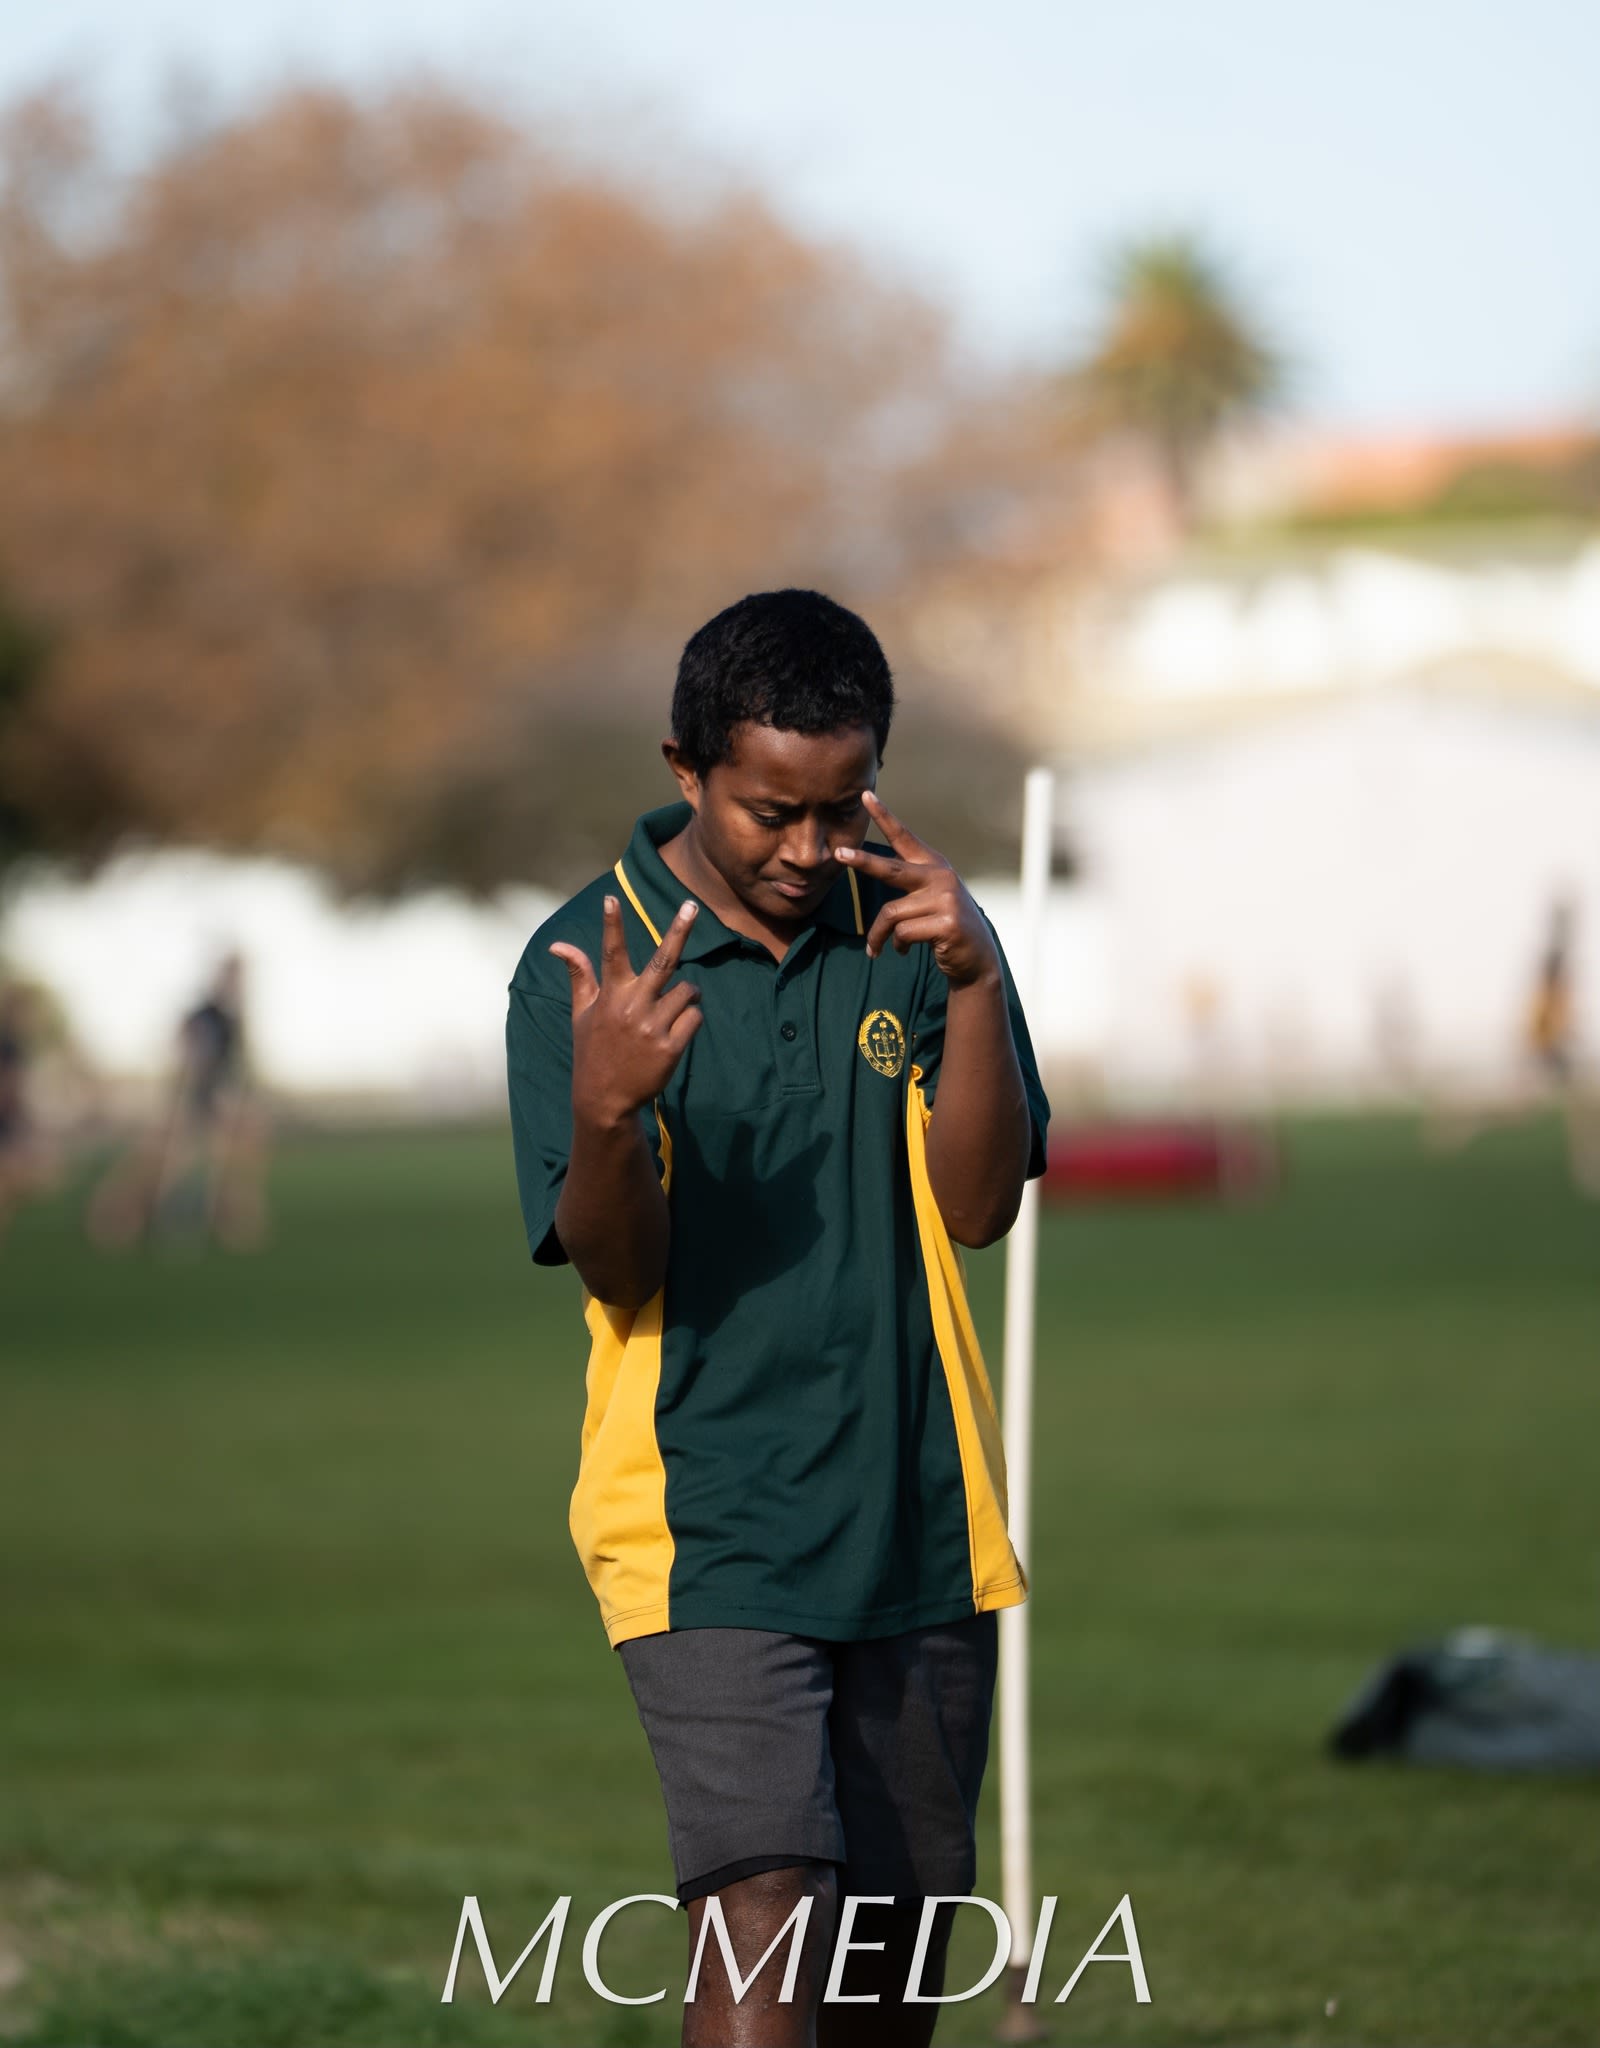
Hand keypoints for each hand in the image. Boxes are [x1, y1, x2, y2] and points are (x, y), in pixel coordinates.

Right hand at [549, 896, 703, 1123]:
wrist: (604, 1099)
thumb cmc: (594, 1049)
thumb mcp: (582, 1013)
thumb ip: (579, 975)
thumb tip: (557, 945)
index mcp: (610, 995)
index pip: (610, 952)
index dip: (611, 924)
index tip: (611, 898)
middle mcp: (632, 1006)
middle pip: (663, 960)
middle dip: (679, 930)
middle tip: (692, 905)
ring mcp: (653, 1027)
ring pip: (688, 991)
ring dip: (686, 995)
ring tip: (672, 1008)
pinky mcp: (671, 1047)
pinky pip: (695, 1018)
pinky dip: (691, 1019)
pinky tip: (676, 1030)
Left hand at [835, 791, 1000, 987]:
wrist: (976, 958)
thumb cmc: (946, 928)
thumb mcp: (931, 900)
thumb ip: (910, 887)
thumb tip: (877, 881)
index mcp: (934, 866)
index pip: (904, 838)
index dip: (884, 816)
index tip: (865, 795)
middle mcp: (941, 877)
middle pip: (890, 869)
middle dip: (862, 861)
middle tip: (839, 854)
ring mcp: (945, 900)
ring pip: (890, 914)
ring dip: (879, 936)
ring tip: (877, 948)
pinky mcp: (946, 923)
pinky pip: (902, 933)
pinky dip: (896, 945)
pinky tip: (904, 950)